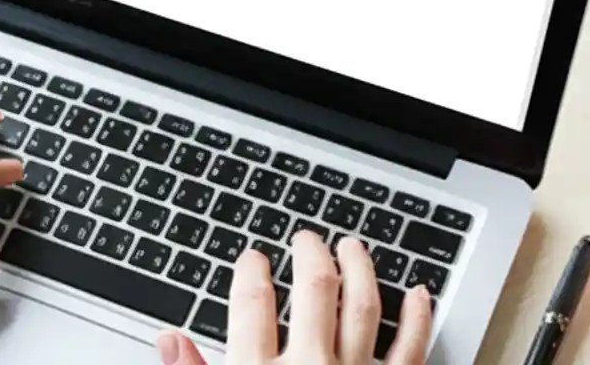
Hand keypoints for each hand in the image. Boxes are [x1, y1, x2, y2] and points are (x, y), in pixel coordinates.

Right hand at [156, 232, 432, 364]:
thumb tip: (170, 341)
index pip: (251, 305)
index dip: (250, 272)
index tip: (252, 258)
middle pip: (313, 290)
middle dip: (309, 255)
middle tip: (305, 239)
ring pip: (364, 306)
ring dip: (361, 268)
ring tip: (354, 247)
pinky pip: (412, 349)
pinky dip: (419, 317)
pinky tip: (420, 292)